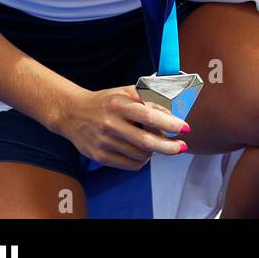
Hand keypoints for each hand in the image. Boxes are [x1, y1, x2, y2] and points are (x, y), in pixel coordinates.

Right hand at [55, 85, 187, 170]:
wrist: (72, 113)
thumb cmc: (105, 102)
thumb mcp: (126, 92)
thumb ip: (149, 99)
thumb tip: (171, 113)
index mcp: (119, 105)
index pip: (149, 116)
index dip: (170, 123)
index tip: (185, 128)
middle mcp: (111, 124)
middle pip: (146, 141)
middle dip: (169, 146)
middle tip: (182, 147)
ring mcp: (104, 142)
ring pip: (140, 155)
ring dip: (154, 152)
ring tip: (154, 144)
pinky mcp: (99, 156)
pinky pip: (130, 165)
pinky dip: (142, 160)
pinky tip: (142, 152)